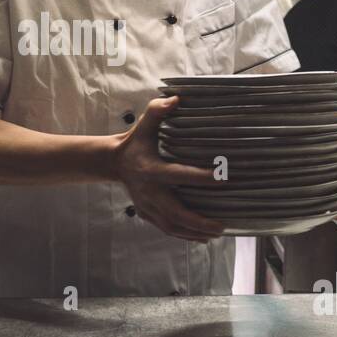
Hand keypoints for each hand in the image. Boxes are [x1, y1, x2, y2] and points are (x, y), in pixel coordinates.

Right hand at [111, 96, 227, 241]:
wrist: (113, 162)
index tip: (223, 178)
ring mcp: (146, 205)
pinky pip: (167, 229)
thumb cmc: (135, 142)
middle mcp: (148, 191)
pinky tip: (202, 237)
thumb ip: (158, 111)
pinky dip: (185, 236)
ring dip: (194, 233)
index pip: (179, 175)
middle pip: (175, 213)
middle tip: (221, 226)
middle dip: (198, 222)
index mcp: (151, 169)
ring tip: (216, 234)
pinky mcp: (146, 214)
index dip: (201, 178)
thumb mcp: (144, 124)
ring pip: (171, 226)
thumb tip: (176, 99)